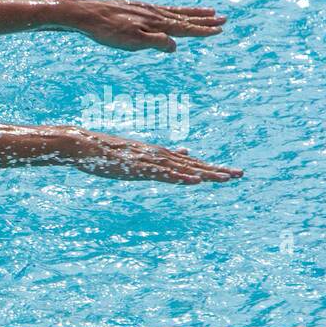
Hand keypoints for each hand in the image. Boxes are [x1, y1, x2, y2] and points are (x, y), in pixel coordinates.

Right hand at [54, 126, 241, 184]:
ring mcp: (149, 161)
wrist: (85, 145)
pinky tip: (194, 181)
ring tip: (224, 179)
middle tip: (240, 175)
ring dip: (204, 174)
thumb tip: (182, 152)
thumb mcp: (136, 155)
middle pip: (193, 165)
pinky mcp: (139, 168)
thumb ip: (158, 157)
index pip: (190, 163)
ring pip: (182, 169)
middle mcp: (158, 155)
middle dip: (216, 170)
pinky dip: (180, 177)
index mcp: (159, 154)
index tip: (230, 173)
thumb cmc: (107, 152)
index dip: (211, 168)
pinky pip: (163, 174)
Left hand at [60, 0, 225, 52]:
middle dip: (204, 20)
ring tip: (208, 11)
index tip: (220, 30)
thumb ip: (155, 42)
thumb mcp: (131, 41)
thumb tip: (175, 45)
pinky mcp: (135, 7)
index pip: (185, 28)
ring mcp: (146, 9)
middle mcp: (154, 14)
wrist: (86, 14)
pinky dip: (174, 10)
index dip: (202, 31)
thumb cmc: (107, 31)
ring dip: (193, 12)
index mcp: (156, 23)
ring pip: (175, 11)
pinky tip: (172, 11)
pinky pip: (162, 8)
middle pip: (185, 17)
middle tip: (224, 18)